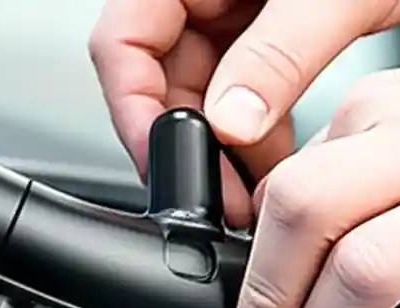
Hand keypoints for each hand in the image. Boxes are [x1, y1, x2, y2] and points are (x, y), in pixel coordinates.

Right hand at [89, 0, 399, 227]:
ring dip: (223, 146)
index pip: (123, 44)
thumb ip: (276, 57)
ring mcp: (226, 9)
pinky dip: (252, 128)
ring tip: (255, 188)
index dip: (135, 111)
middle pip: (157, 77)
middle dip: (190, 143)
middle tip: (221, 197)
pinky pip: (237, 87)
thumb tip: (231, 125)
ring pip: (199, 92)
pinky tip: (276, 158)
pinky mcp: (260, 29)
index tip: (168, 165)